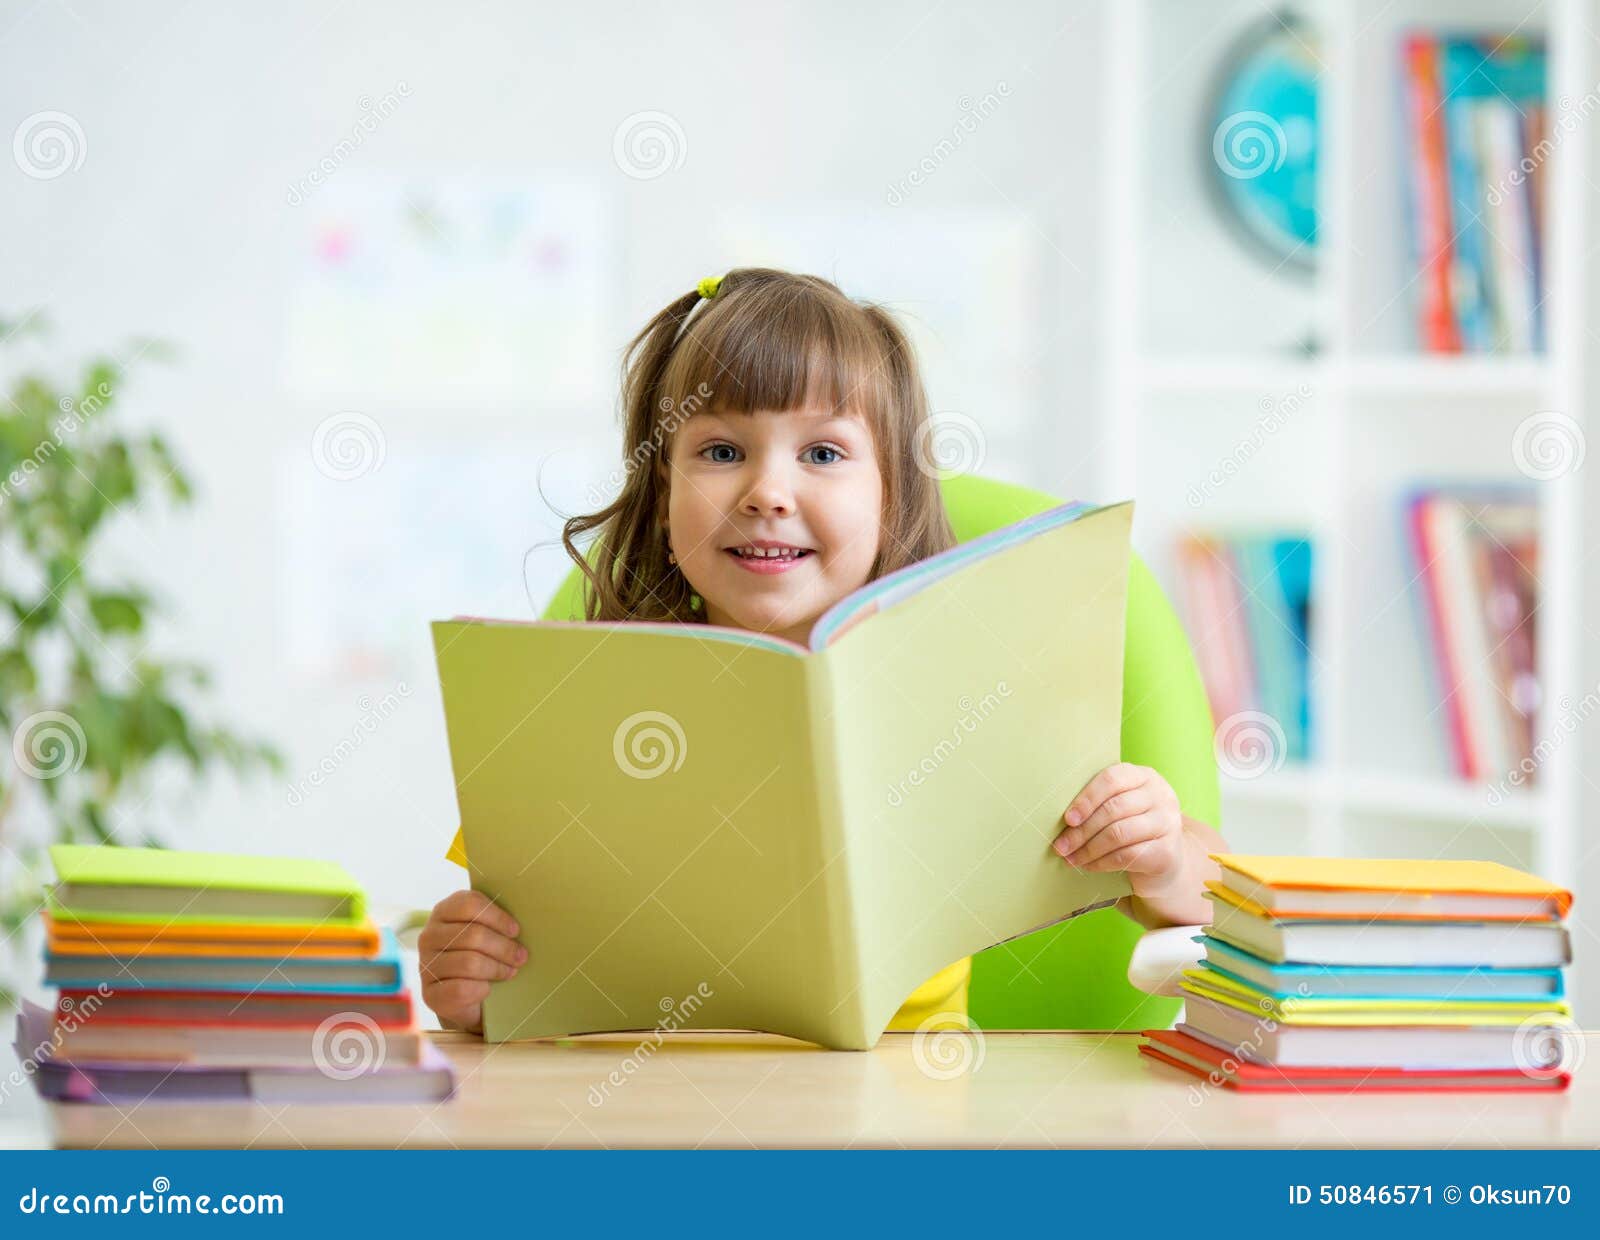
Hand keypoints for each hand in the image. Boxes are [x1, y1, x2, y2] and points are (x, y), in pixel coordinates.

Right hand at [418, 890, 526, 1034]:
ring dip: (497, 969)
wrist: (466, 997)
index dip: (497, 917)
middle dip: (504, 948)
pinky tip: (488, 988)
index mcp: (444, 912)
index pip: (469, 905)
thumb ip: (496, 921)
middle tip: (521, 956)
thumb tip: (522, 922)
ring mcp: (426, 965)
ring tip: (511, 971)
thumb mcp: (487, 932)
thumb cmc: (483, 955)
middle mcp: (429, 936)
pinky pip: (462, 989)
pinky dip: (482, 989)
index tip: (516, 930)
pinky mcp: (430, 994)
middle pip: (473, 935)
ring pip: (470, 963)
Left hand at [1052, 762, 1188, 898]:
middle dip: (1081, 830)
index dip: (1087, 798)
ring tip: (1070, 858)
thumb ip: (1098, 803)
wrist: (1164, 861)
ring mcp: (1168, 823)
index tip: (1067, 819)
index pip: (1112, 779)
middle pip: (1113, 809)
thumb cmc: (1132, 828)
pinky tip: (1088, 866)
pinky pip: (1126, 856)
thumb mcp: (1119, 808)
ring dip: (1088, 849)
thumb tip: (1061, 818)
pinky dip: (1102, 863)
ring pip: (1118, 833)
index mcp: (1144, 776)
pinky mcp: (1167, 851)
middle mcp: (1161, 796)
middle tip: (1060, 846)